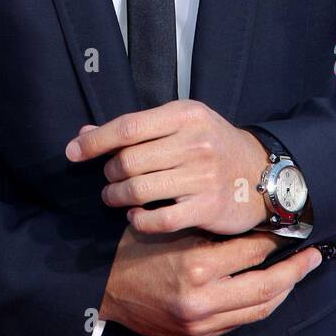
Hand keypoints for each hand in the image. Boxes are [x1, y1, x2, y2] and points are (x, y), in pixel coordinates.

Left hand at [65, 100, 270, 235]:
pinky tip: (136, 216)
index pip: (129, 126)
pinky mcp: (208, 207)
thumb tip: (83, 133)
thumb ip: (135, 130)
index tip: (73, 152)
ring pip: (139, 190)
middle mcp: (195, 142)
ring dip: (117, 197)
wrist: (262, 173)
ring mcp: (203, 176)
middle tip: (109, 180)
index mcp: (185, 115)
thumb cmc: (213, 146)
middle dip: (109, 174)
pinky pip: (159, 219)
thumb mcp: (180, 125)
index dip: (95, 141)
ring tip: (115, 198)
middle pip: (129, 161)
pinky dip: (139, 220)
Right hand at [98, 223, 321, 335]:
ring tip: (298, 273)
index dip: (274, 238)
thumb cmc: (132, 248)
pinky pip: (240, 321)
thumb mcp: (169, 226)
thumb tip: (248, 213)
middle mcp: (203, 299)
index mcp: (196, 266)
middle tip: (314, 255)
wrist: (102, 290)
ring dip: (282, 290)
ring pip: (258, 308)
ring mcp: (202, 322)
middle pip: (267, 286)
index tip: (289, 226)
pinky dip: (259, 305)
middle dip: (295, 270)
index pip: (251, 251)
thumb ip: (205, 224)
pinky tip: (268, 291)